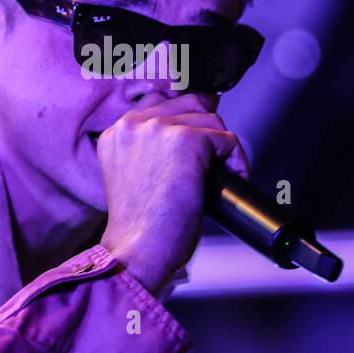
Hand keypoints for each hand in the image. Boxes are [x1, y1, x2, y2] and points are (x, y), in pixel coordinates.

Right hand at [97, 91, 248, 295]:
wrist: (137, 251)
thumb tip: (193, 134)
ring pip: (210, 119)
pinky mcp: (186, 140)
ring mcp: (159, 129)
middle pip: (188, 102)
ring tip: (221, 175)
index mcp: (117, 132)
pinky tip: (232, 179)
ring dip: (222, 147)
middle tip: (215, 159)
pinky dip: (236, 160)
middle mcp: (134, 124)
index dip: (186, 119)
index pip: (160, 101)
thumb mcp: (134, 176)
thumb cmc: (139, 228)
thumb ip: (150, 150)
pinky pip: (227, 139)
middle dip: (207, 128)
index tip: (200, 141)